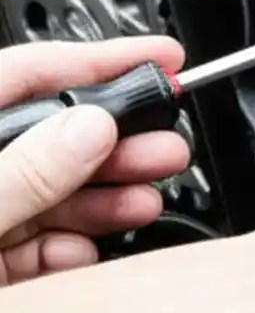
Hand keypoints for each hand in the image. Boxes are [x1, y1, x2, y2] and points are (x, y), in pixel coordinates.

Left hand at [0, 37, 189, 285]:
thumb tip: (91, 129)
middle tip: (170, 147)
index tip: (164, 59)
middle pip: (49, 139)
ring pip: (48, 197)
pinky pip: (33, 251)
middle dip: (118, 144)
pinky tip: (85, 251)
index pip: (28, 73)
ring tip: (146, 201)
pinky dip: (67, 252)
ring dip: (105, 201)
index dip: (102, 61)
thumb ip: (25, 171)